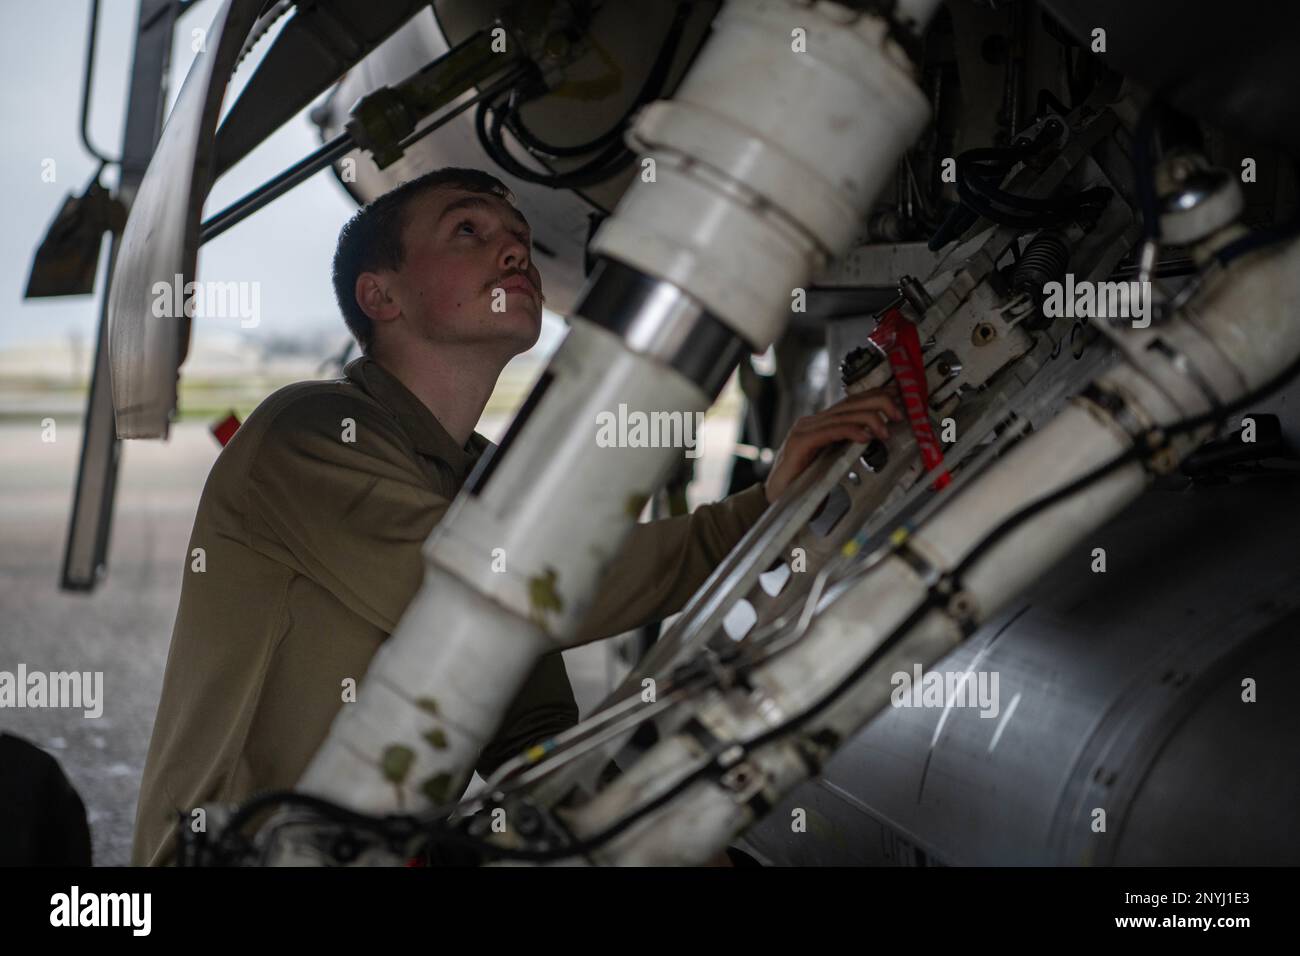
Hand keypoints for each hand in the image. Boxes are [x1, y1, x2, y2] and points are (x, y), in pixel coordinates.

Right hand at [762, 386, 902, 503]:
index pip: (850, 402)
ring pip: (843, 416)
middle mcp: (811, 423)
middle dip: (878, 403)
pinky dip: (850, 432)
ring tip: (886, 431)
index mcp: (819, 424)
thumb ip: (846, 448)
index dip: (874, 396)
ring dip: (869, 420)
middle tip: (899, 414)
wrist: (778, 503)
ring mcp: (804, 431)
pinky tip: (865, 437)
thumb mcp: (832, 462)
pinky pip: (830, 432)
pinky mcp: (800, 443)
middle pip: (849, 404)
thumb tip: (875, 438)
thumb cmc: (805, 486)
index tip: (896, 398)